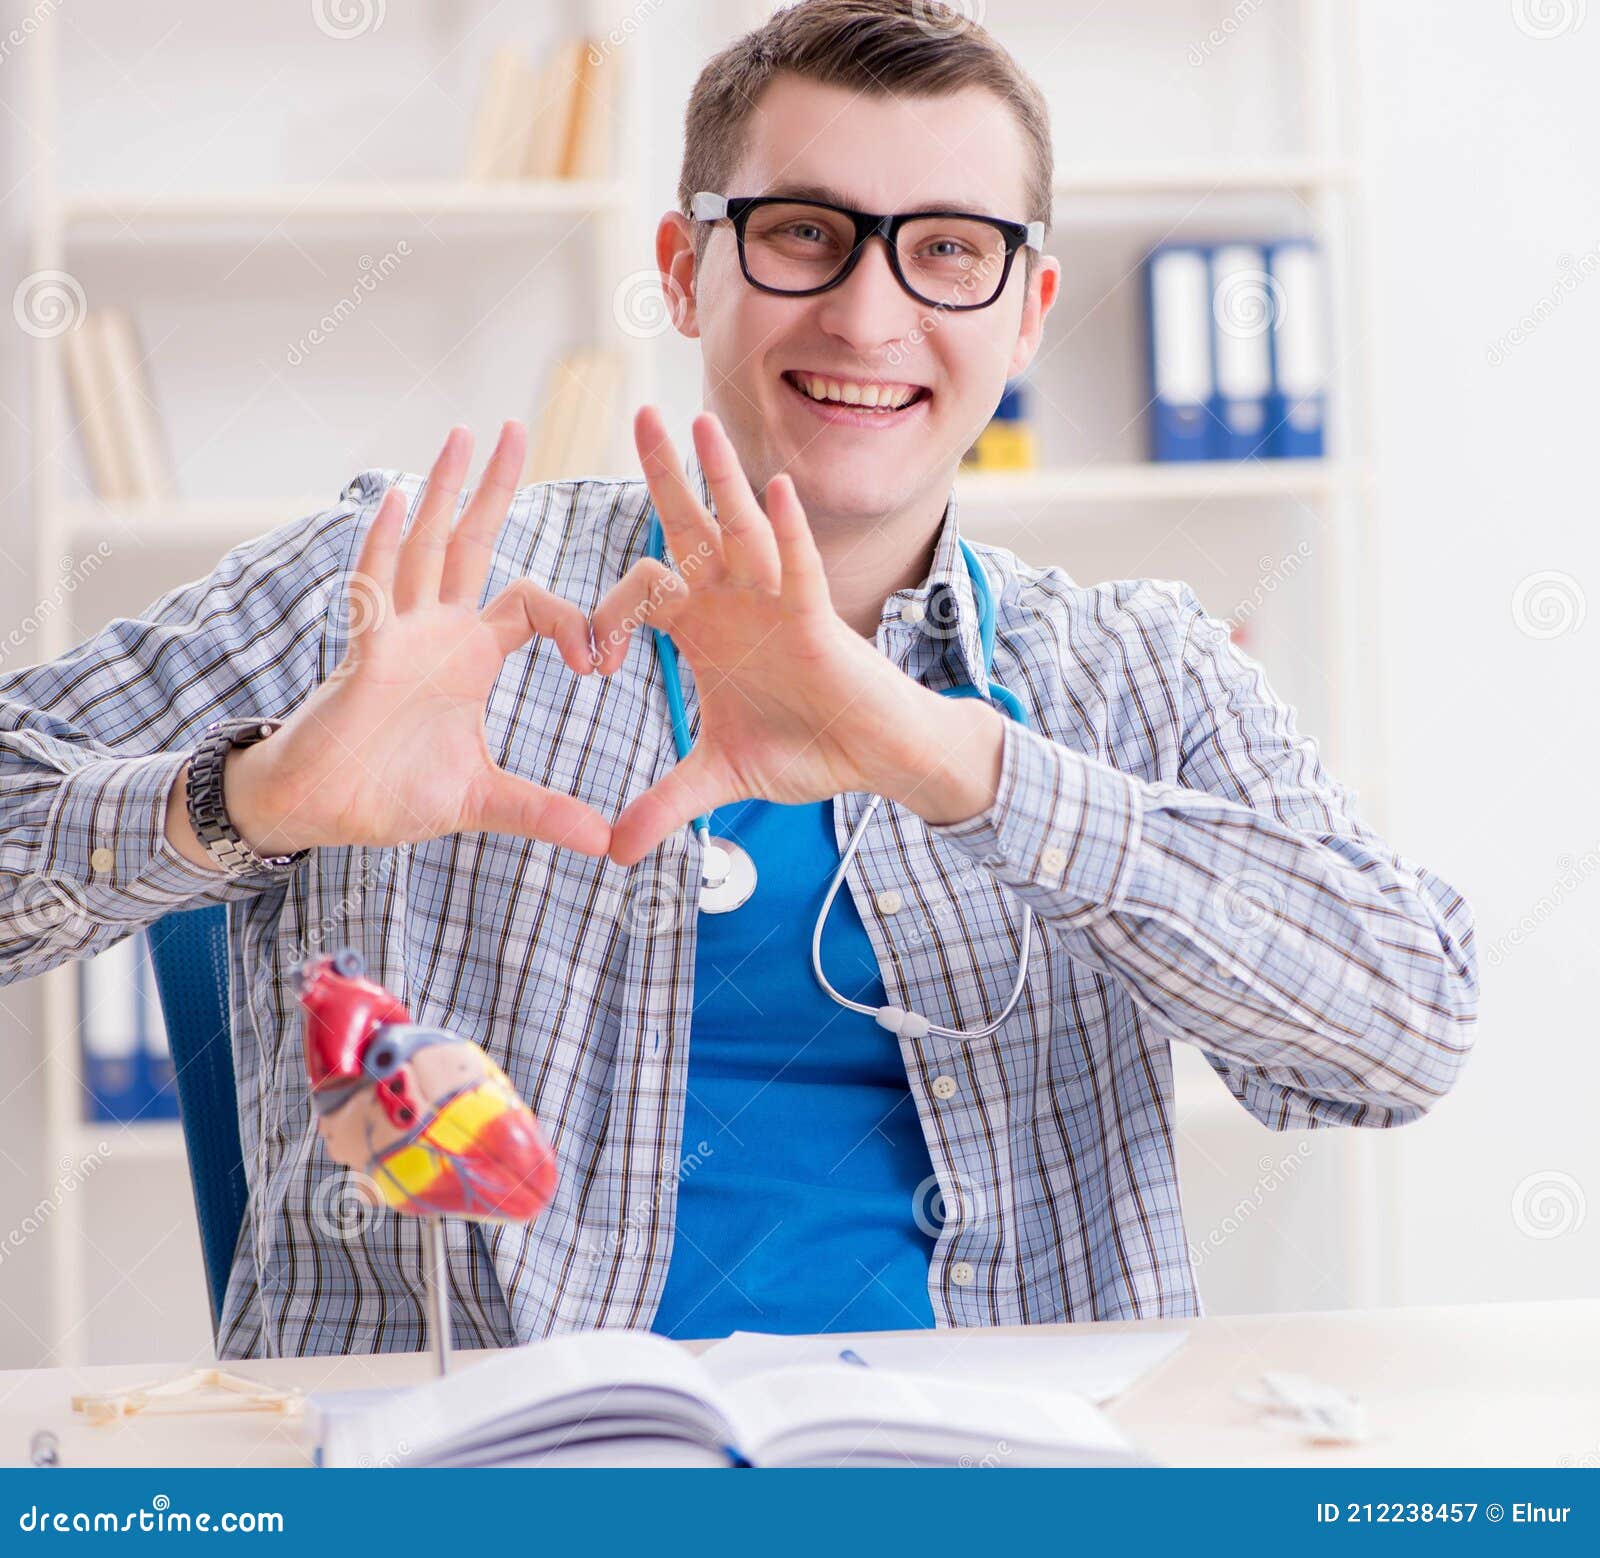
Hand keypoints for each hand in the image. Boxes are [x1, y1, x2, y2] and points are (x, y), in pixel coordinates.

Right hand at [224, 421, 612, 857]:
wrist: (321, 811)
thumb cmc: (390, 791)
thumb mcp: (484, 800)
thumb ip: (543, 811)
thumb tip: (606, 842)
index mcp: (470, 655)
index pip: (532, 607)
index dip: (573, 621)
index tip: (600, 662)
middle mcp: (436, 631)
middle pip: (471, 544)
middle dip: (493, 488)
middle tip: (516, 427)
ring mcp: (398, 635)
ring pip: (425, 549)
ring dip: (443, 492)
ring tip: (461, 436)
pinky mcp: (366, 655)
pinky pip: (375, 591)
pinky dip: (386, 548)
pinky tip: (396, 500)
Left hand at [593, 407, 1004, 867]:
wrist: (870, 759)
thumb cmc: (803, 751)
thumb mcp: (717, 778)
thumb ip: (664, 804)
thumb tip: (614, 854)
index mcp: (701, 629)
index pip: (636, 594)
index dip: (601, 618)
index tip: (590, 666)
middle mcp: (733, 602)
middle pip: (687, 526)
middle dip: (661, 473)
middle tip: (634, 414)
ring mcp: (772, 602)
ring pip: (739, 527)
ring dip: (718, 476)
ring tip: (695, 422)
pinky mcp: (813, 617)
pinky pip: (796, 565)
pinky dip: (785, 530)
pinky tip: (774, 488)